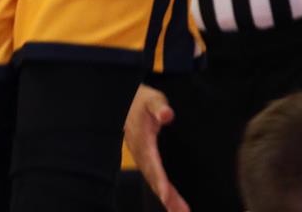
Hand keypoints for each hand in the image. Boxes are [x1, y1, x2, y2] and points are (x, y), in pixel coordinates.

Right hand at [125, 86, 188, 211]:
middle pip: (155, 180)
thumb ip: (159, 107)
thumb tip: (167, 114)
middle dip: (168, 197)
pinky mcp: (147, 162)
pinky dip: (164, 193)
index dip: (159, 179)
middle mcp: (142, 155)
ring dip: (168, 199)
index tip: (165, 194)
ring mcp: (144, 161)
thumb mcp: (152, 100)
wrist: (129, 105)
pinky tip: (172, 204)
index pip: (152, 163)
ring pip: (155, 183)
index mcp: (144, 141)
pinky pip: (155, 180)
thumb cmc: (143, 102)